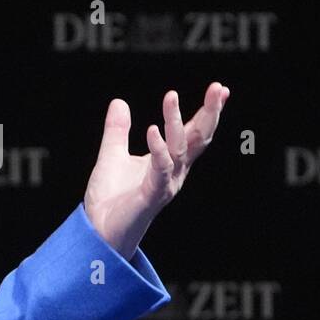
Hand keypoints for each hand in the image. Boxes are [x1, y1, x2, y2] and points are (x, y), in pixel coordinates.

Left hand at [83, 83, 229, 258]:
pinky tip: (152, 129)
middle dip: (210, 113)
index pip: (193, 133)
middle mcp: (174, 172)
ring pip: (179, 149)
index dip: (207, 111)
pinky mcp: (152, 195)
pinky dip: (158, 149)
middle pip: (198, 139)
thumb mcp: (111, 155)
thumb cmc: (110, 199)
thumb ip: (117, 130)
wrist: (97, 232)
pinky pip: (160, 169)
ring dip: (176, 122)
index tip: (221, 89)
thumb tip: (119, 102)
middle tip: (219, 88)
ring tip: (171, 95)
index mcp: (170, 162)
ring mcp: (166, 184)